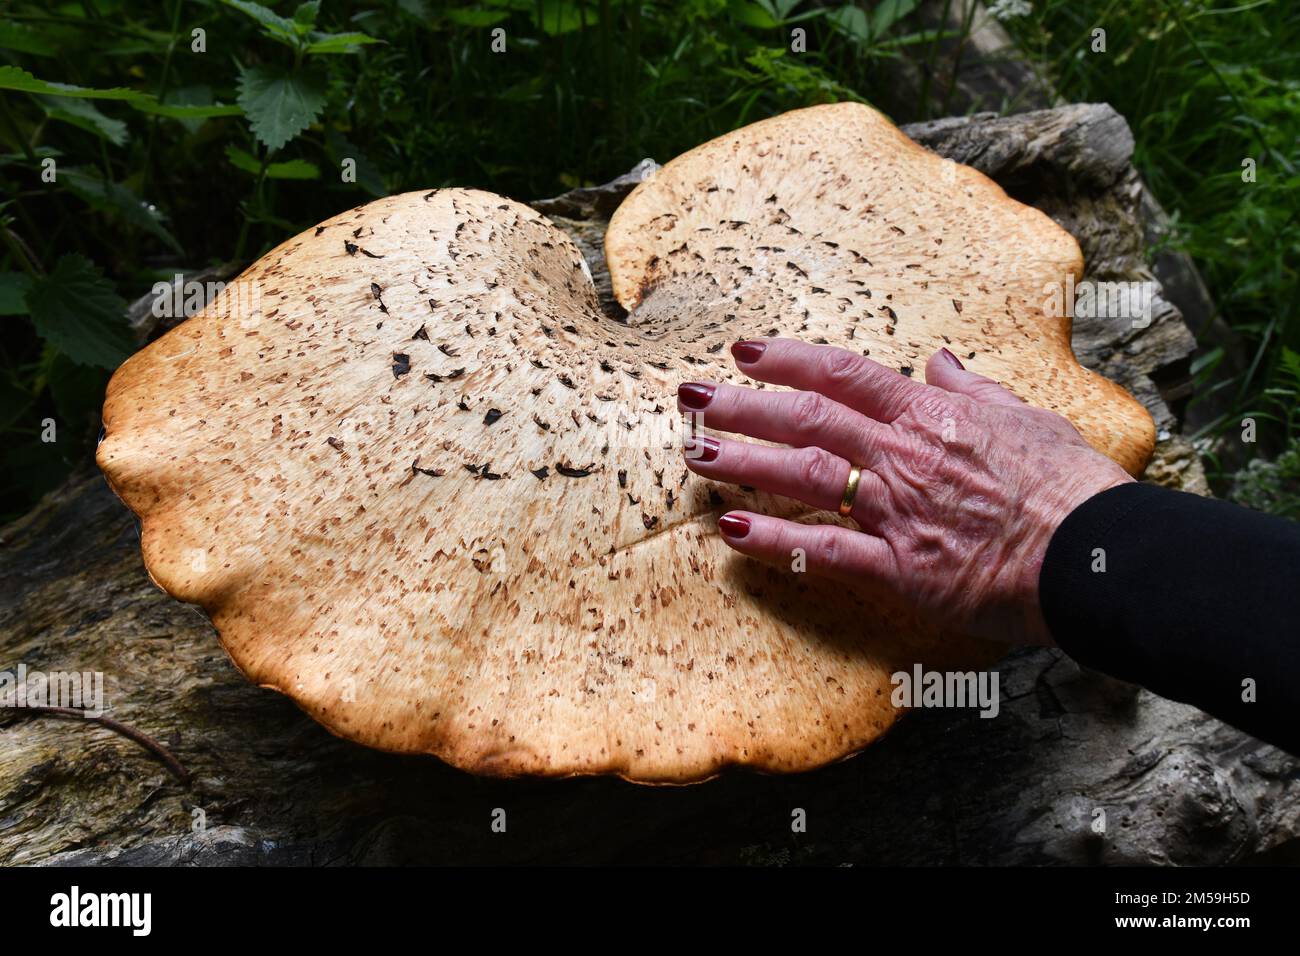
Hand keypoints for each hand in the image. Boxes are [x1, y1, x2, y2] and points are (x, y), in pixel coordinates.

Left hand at [677, 339, 1134, 645]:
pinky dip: (777, 540)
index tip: (743, 350)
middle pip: (806, 419)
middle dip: (742, 404)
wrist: (1102, 556)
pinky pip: (825, 551)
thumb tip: (938, 360)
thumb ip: (973, 390)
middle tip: (689, 397)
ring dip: (743, 461)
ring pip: (804, 475)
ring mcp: (897, 511)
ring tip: (694, 455)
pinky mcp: (901, 569)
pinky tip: (733, 532)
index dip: (786, 359)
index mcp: (932, 415)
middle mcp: (904, 455)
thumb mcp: (1029, 418)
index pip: (843, 373)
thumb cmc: (1073, 487)